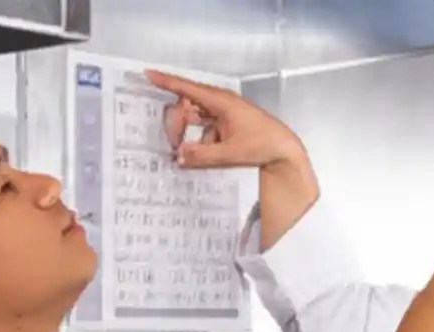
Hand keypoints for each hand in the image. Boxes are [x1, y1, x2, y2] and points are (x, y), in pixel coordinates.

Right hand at [147, 70, 305, 169]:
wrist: (284, 150)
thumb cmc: (263, 146)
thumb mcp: (232, 153)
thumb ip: (204, 156)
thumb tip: (179, 155)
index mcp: (222, 102)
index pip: (189, 89)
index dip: (167, 81)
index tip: (148, 74)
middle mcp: (222, 102)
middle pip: (189, 103)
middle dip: (176, 120)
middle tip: (172, 142)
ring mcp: (226, 112)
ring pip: (197, 116)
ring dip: (189, 131)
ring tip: (183, 150)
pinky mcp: (228, 122)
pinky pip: (206, 125)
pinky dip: (200, 137)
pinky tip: (199, 154)